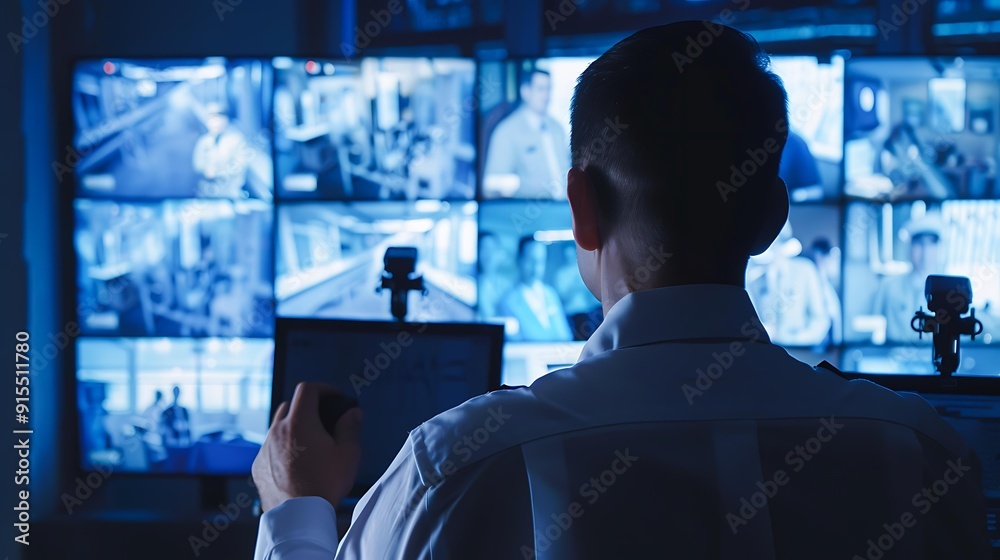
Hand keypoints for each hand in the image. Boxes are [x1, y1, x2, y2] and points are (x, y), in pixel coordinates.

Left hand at [252, 382, 362, 511]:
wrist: (298, 517)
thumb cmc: (325, 484)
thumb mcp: (348, 454)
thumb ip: (351, 427)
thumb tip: (353, 413)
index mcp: (300, 422)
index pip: (307, 389)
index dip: (323, 388)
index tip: (334, 398)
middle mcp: (277, 431)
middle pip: (289, 406)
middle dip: (306, 407)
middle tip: (323, 420)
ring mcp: (265, 449)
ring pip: (277, 427)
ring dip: (292, 428)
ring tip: (309, 443)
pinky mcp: (258, 466)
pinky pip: (269, 448)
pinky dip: (282, 447)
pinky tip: (295, 462)